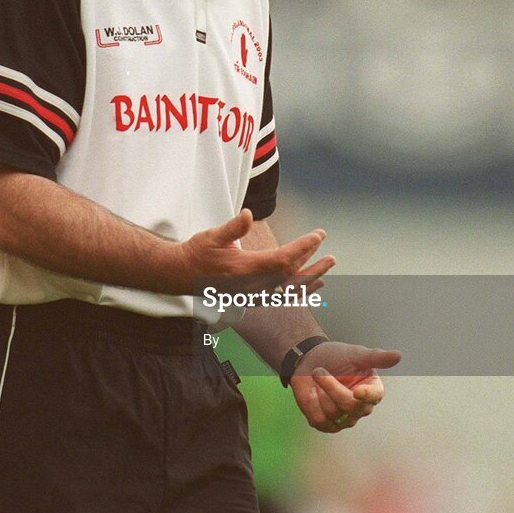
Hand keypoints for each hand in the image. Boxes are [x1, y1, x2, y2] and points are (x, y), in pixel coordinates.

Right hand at [173, 209, 334, 293]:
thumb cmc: (198, 252)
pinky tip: (313, 285)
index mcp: (245, 269)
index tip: (318, 236)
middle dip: (313, 263)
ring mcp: (253, 294)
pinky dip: (300, 291)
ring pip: (289, 289)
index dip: (303, 248)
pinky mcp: (252, 297)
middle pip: (291, 276)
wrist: (182, 274)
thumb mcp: (212, 235)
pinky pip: (282, 296)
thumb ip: (233, 227)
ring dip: (311, 277)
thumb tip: (249, 215)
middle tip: (331, 253)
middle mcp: (252, 285)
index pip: (282, 259)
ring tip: (328, 266)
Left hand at [290, 341, 401, 432]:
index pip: (375, 397)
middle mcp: (361, 407)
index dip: (367, 395)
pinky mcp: (326, 425)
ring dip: (320, 392)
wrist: (311, 361)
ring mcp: (344, 419)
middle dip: (332, 387)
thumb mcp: (355, 354)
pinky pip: (319, 421)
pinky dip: (311, 405)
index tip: (356, 390)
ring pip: (333, 413)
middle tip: (318, 371)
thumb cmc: (336, 356)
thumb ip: (375, 357)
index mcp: (372, 389)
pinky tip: (311, 392)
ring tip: (317, 378)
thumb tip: (398, 355)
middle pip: (350, 406)